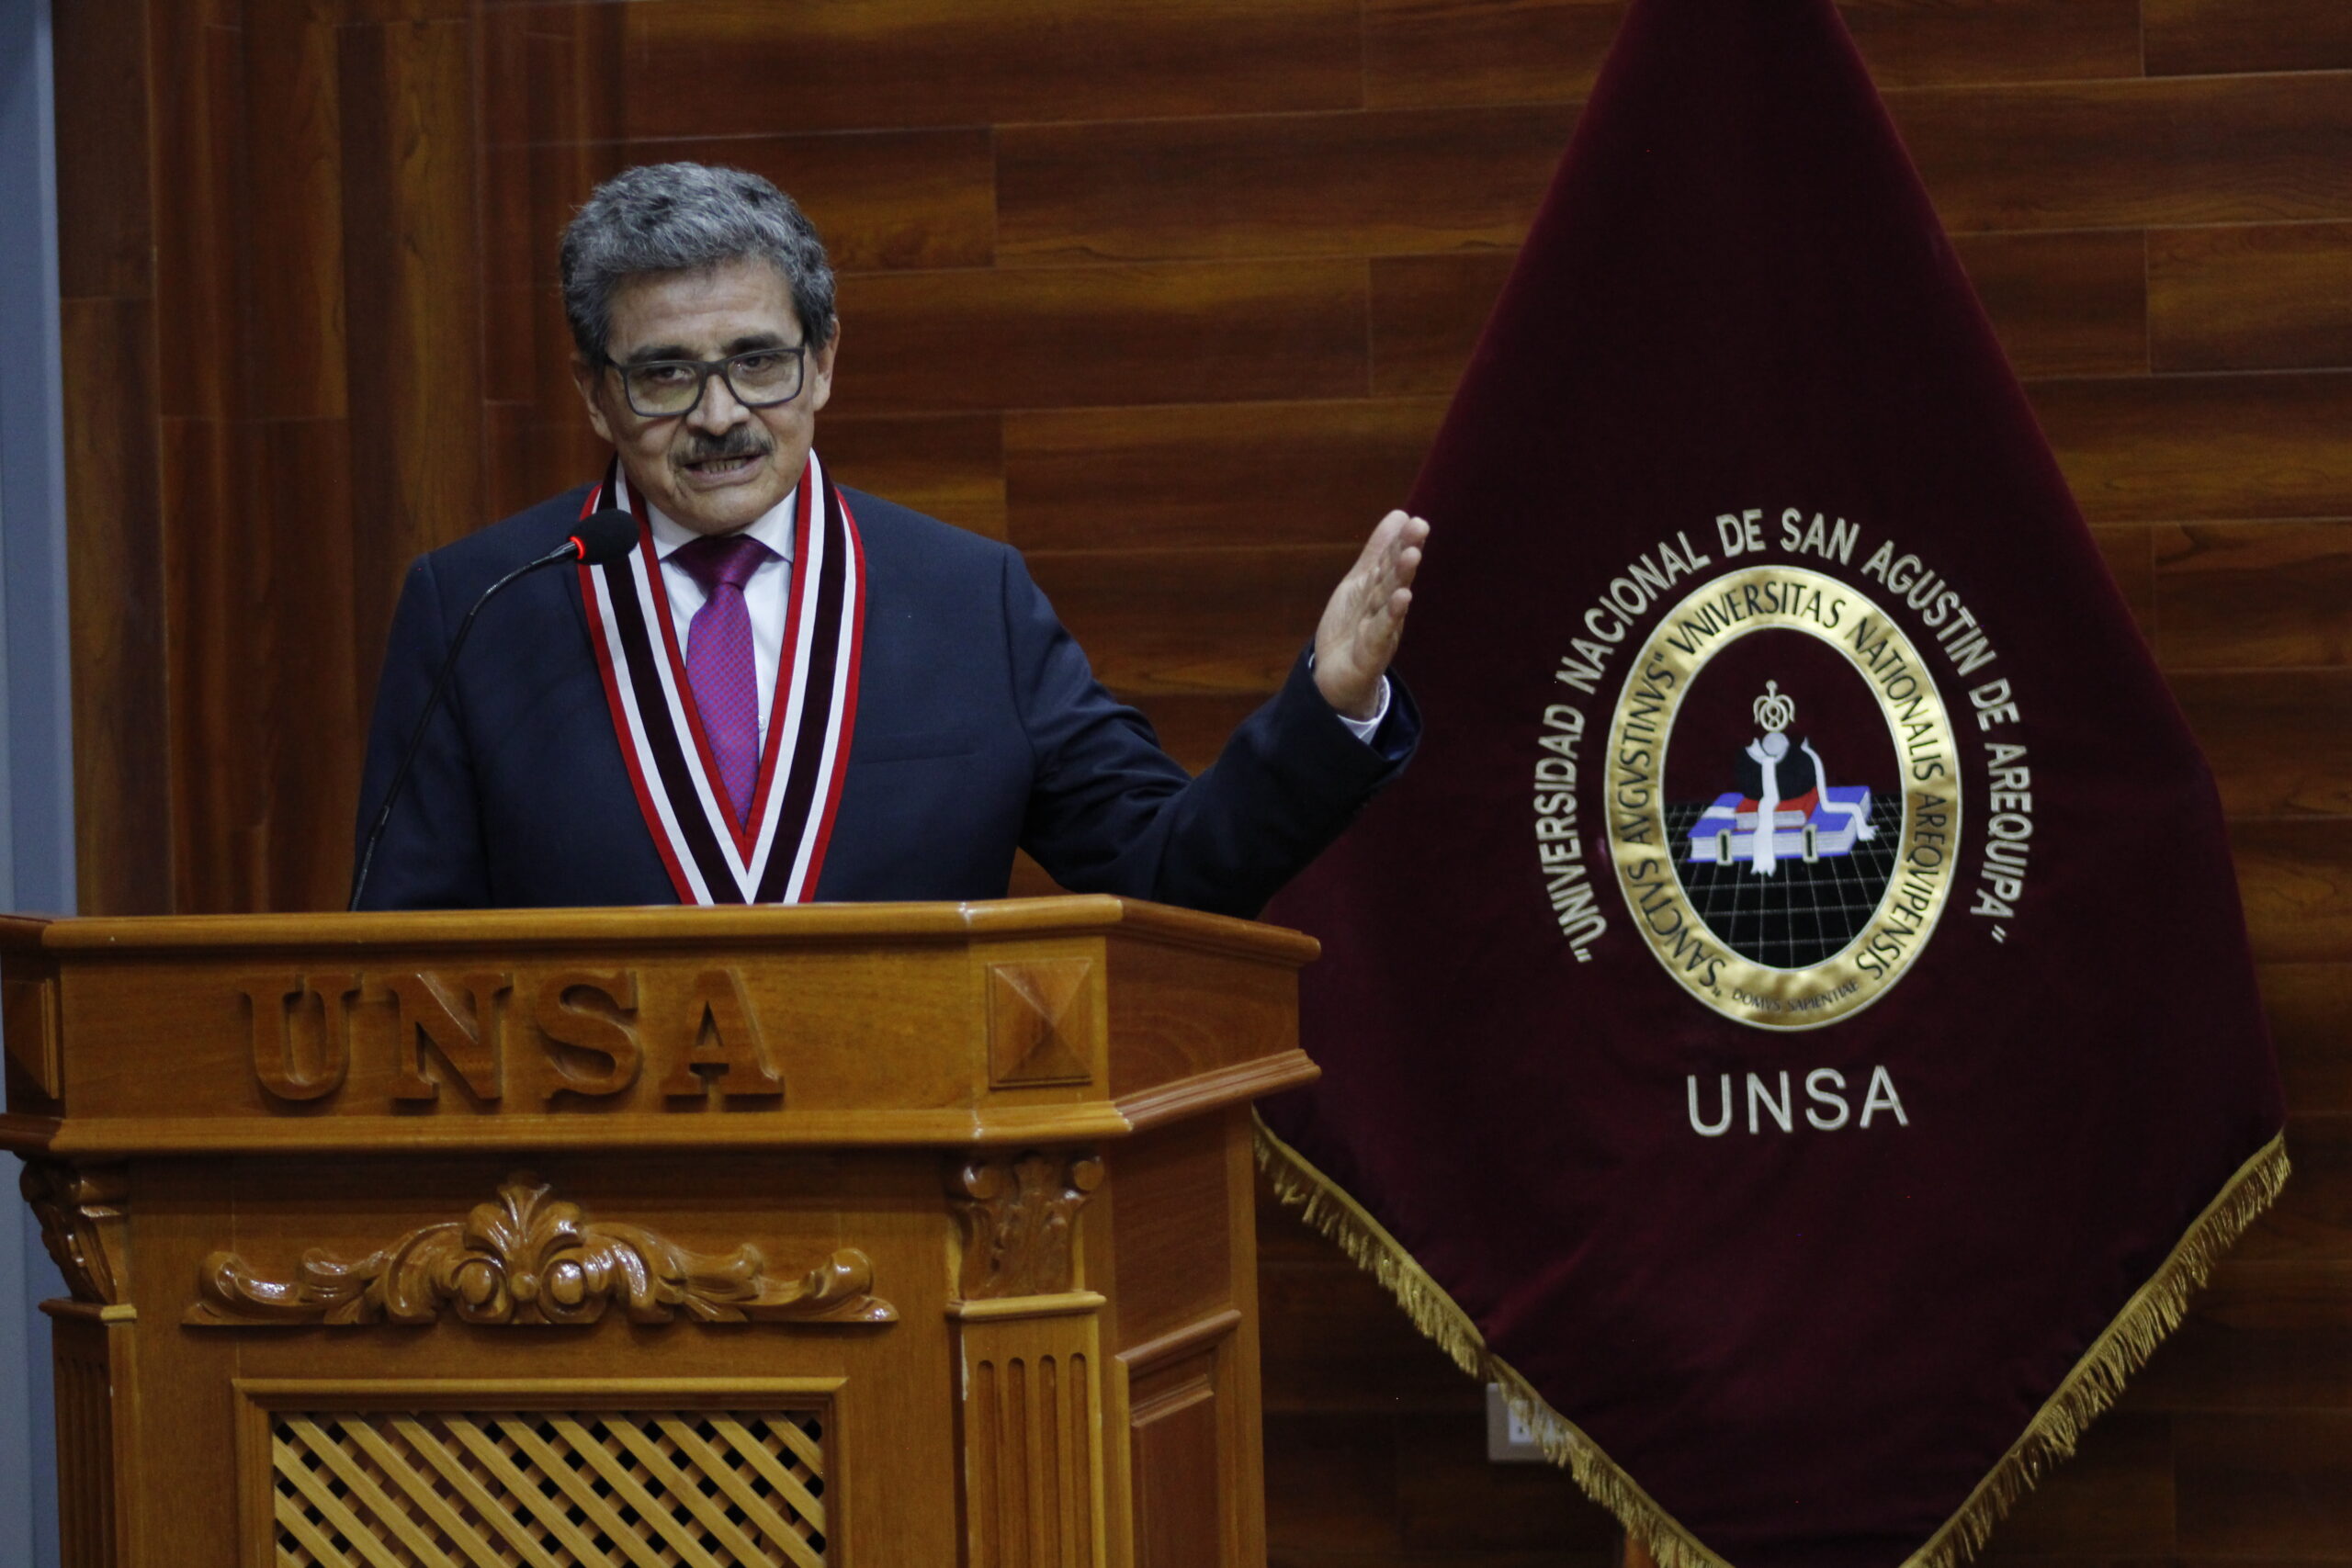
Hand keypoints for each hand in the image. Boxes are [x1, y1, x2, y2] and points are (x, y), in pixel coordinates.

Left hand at [1313, 509, 1429, 721]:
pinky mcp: (1372, 653)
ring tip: (1412, 554)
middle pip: (1395, 576)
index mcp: (1381, 589)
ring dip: (1402, 577)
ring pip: (1391, 599)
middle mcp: (1385, 607)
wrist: (1336, 678)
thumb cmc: (1352, 627)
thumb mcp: (1360, 584)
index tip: (1414, 519)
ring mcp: (1381, 629)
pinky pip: (1383, 631)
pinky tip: (1403, 597)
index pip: (1390, 560)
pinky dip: (1391, 614)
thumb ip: (1378, 552)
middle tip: (1420, 527)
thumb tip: (1399, 514)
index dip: (1401, 540)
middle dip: (1406, 551)